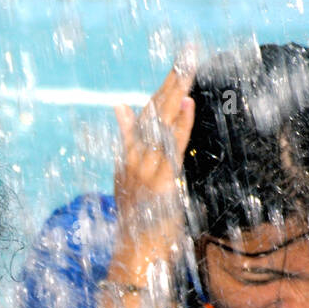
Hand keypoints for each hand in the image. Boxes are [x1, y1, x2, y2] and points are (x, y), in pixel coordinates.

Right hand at [110, 58, 194, 283]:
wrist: (134, 256)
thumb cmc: (137, 222)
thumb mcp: (127, 177)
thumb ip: (125, 140)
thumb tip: (119, 107)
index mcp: (130, 154)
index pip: (147, 112)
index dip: (163, 87)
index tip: (179, 63)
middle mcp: (134, 157)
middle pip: (155, 109)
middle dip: (172, 79)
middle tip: (188, 51)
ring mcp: (145, 168)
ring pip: (162, 122)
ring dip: (176, 92)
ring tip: (189, 65)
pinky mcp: (159, 181)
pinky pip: (171, 147)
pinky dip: (180, 124)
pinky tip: (188, 103)